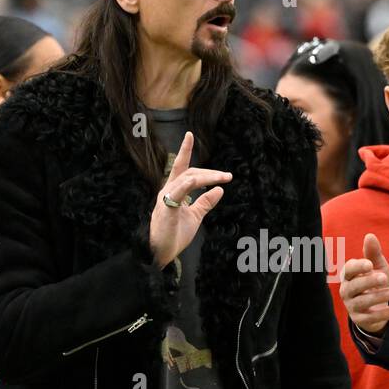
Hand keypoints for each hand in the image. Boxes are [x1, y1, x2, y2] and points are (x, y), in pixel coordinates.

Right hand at [149, 131, 230, 267]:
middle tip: (227, 176)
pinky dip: (187, 185)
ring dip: (207, 177)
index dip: (185, 151)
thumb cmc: (174, 234)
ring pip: (188, 179)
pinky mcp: (167, 209)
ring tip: (223, 178)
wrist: (161, 253)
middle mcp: (168, 191)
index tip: (189, 135)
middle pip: (190, 173)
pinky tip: (199, 181)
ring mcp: (166, 199)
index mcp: (173, 191)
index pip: (181, 168)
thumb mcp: (195, 216)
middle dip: (210, 172)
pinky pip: (177, 194)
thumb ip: (205, 202)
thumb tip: (219, 190)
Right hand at [339, 233, 388, 334]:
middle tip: (384, 277)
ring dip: (377, 297)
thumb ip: (373, 253)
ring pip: (361, 302)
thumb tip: (370, 236)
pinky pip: (369, 318)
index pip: (349, 270)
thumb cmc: (376, 282)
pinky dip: (383, 314)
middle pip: (353, 286)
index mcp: (349, 275)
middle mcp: (347, 291)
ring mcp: (352, 306)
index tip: (369, 265)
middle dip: (368, 282)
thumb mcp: (378, 267)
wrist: (378, 306)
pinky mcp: (360, 320)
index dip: (358, 267)